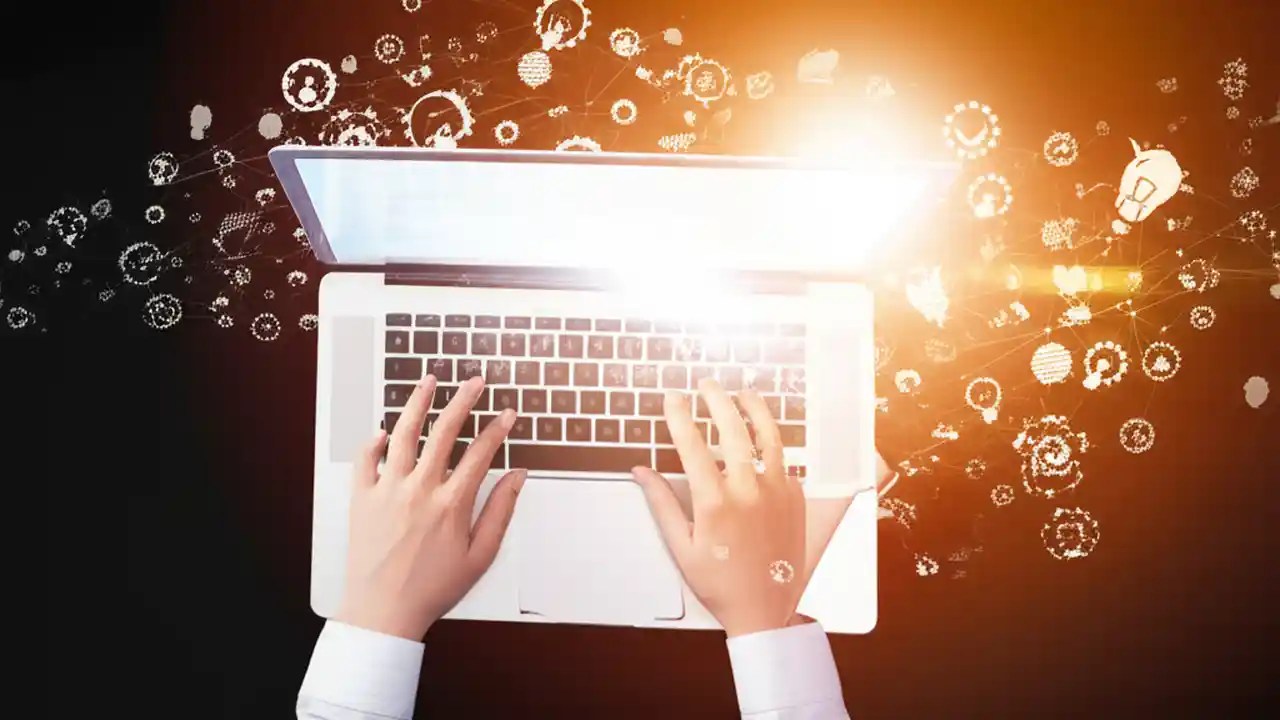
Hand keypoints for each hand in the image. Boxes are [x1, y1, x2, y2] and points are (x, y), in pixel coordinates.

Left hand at [337, 375, 525, 640]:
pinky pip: (366, 458)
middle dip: (464, 400)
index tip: (507, 414)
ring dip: (417, 402)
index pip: (481, 452)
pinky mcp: (362, 498)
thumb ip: (500, 512)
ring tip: (428, 381)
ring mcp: (387, 490)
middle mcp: (419, 489)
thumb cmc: (431, 589)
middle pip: (445, 431)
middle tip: (475, 382)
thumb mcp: (480, 556)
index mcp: (451, 504)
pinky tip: (386, 430)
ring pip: (404, 433)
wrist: (382, 612)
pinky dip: (375, 440)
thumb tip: (517, 477)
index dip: (498, 428)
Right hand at [631, 379, 805, 637]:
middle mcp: (748, 490)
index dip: (679, 416)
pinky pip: (783, 460)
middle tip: (705, 385)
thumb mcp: (680, 547)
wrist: (765, 609)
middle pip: (731, 428)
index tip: (672, 397)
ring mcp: (776, 491)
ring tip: (742, 392)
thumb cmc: (720, 582)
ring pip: (767, 435)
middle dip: (715, 399)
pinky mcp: (794, 497)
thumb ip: (661, 504)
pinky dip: (771, 442)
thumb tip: (641, 472)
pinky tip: (762, 433)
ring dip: (753, 408)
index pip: (691, 445)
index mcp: (714, 502)